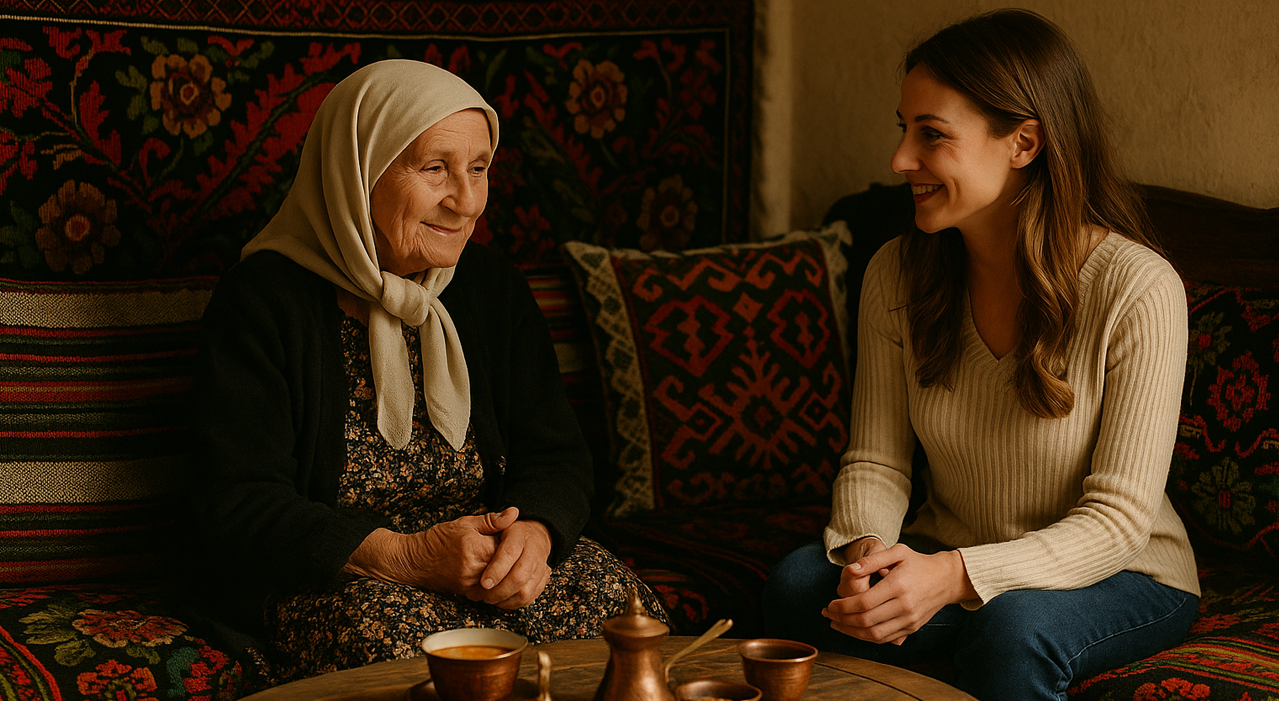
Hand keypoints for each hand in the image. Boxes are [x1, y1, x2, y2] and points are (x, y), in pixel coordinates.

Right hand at [343, 507, 518, 593]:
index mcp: (475, 548)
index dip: (512, 543)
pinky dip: (496, 582)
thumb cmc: (439, 539)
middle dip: (511, 559)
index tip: (513, 538)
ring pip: (499, 580)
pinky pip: (490, 589)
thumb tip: (515, 513)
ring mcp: (470, 584)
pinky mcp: (467, 593)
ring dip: (505, 572)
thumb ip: (492, 520)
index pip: (506, 548)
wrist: (415, 560)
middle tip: (513, 551)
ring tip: (506, 562)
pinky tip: (496, 573)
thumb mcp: (465, 523)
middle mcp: (473, 569)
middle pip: (505, 567)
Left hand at [471, 510, 552, 609]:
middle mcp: (534, 552)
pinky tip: (501, 601)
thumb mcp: (502, 522)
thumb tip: (509, 513)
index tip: (483, 582)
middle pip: (519, 577)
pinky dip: (513, 604)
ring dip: (505, 599)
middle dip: (499, 590)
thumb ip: (495, 519)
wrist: (537, 536)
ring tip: (489, 599)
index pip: (511, 553)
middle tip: (482, 595)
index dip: (497, 570)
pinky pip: (529, 598)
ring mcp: (540, 568)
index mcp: (521, 536)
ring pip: (525, 591)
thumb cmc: (514, 532)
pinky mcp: (542, 581)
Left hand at [822, 543, 974, 645]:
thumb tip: (851, 570)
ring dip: (851, 632)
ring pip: (874, 634)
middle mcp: (905, 605)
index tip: (830, 604)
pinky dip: (866, 638)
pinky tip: (854, 630)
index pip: (864, 602)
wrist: (946, 579)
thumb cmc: (918, 563)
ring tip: (836, 624)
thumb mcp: (897, 552)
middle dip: (842, 620)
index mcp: (898, 585)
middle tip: (827, 614)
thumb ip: (872, 560)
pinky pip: (885, 639)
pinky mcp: (912, 628)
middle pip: (866, 620)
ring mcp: (909, 619)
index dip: (843, 606)